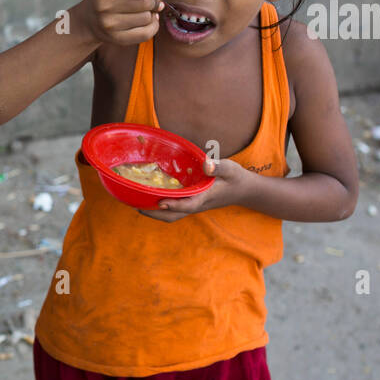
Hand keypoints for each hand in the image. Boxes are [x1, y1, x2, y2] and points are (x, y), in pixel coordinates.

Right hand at [75, 0, 163, 47]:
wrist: (88, 20)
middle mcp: (105, 7)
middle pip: (144, 3)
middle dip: (155, 0)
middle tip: (154, 0)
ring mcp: (110, 25)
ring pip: (146, 18)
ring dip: (152, 13)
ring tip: (148, 11)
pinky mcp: (117, 39)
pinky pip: (146, 33)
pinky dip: (153, 26)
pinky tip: (150, 20)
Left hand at [136, 158, 251, 221]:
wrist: (244, 190)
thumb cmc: (236, 178)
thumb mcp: (230, 169)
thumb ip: (219, 167)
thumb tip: (206, 164)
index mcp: (205, 198)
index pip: (187, 205)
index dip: (173, 205)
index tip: (159, 202)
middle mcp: (196, 205)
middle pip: (173, 215)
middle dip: (155, 213)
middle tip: (135, 206)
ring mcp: (193, 206)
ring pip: (171, 215)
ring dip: (154, 212)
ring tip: (136, 203)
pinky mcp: (191, 203)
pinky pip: (173, 208)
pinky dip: (160, 206)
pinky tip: (149, 197)